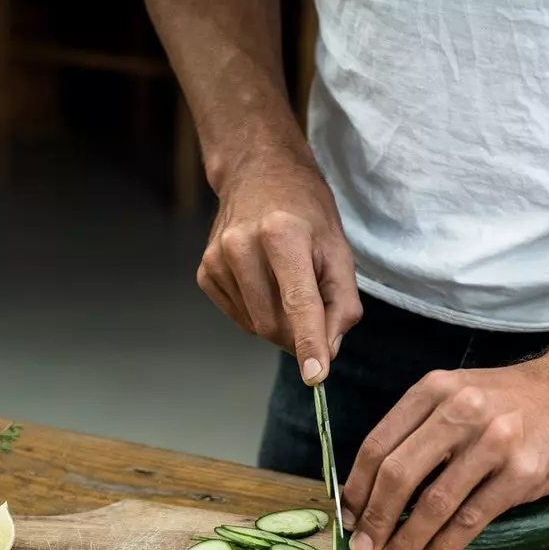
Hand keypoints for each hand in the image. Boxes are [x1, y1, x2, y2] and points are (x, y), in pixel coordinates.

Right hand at [198, 151, 362, 383]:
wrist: (258, 173)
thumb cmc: (305, 212)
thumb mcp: (338, 250)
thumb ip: (343, 304)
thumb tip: (328, 351)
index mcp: (283, 235)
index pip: (299, 302)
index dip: (308, 343)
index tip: (315, 376)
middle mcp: (242, 245)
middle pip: (274, 325)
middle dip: (298, 333)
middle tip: (313, 310)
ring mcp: (217, 259)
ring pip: (256, 327)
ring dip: (279, 322)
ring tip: (285, 283)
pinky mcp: (205, 272)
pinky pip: (240, 318)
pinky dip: (258, 312)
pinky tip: (263, 282)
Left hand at [340, 353, 548, 549]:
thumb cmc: (513, 401)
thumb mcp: (458, 395)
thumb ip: (420, 432)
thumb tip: (374, 491)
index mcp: (433, 391)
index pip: (378, 445)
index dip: (357, 489)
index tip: (349, 518)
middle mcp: (459, 411)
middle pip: (398, 475)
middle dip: (375, 520)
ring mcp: (493, 442)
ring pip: (434, 503)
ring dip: (406, 541)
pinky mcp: (522, 473)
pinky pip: (471, 518)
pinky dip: (444, 546)